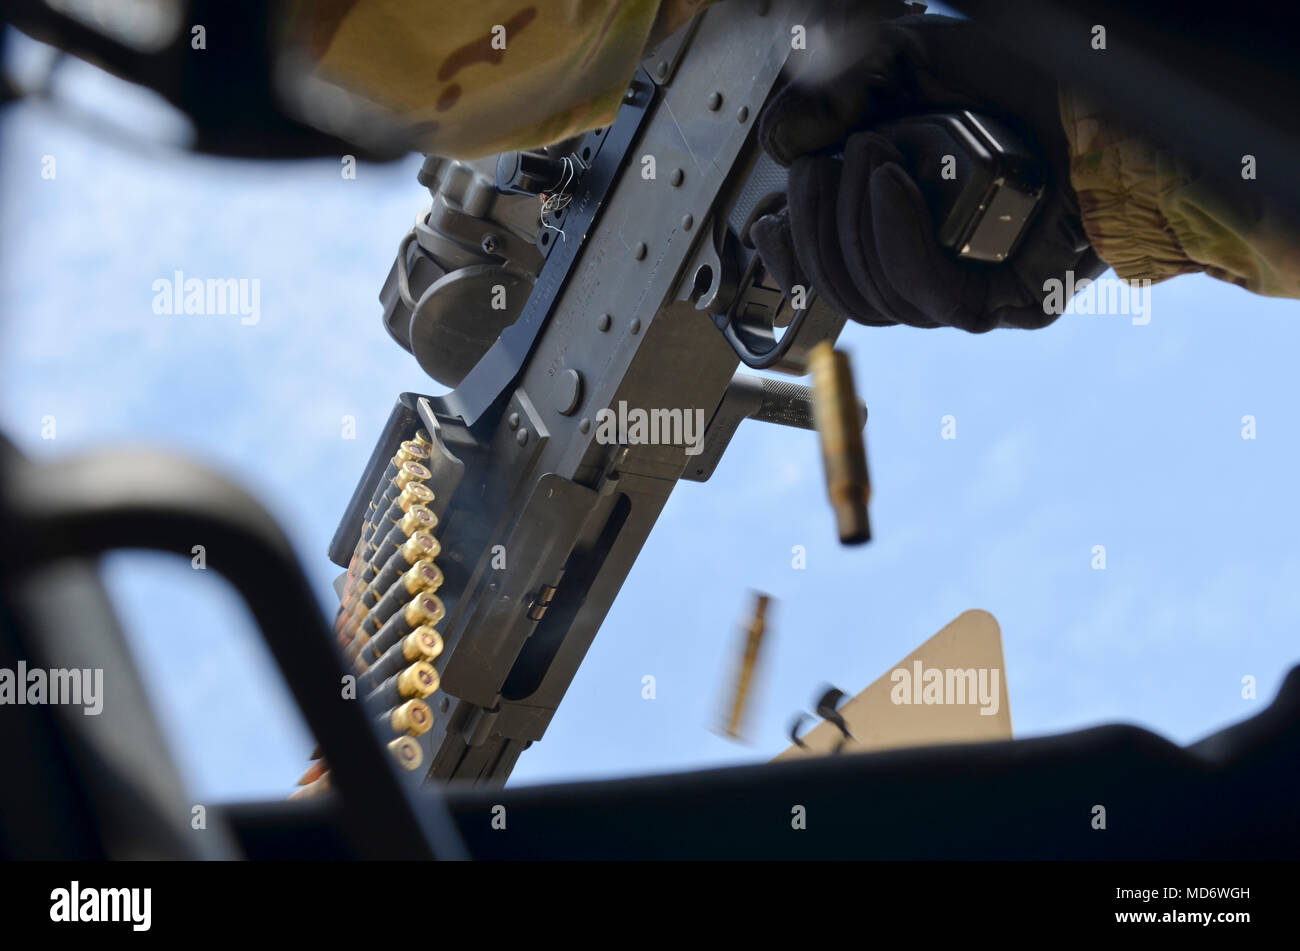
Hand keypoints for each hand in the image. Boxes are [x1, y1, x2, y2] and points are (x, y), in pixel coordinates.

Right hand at [750, 13, 1106, 331]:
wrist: (1095, 82)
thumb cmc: (1009, 72)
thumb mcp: (895, 66)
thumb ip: (826, 101)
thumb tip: (775, 172)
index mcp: (891, 230)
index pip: (822, 277)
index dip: (787, 256)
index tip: (768, 222)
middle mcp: (927, 267)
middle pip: (839, 293)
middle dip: (816, 227)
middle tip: (828, 162)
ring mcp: (967, 289)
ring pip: (877, 300)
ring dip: (857, 224)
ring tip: (876, 152)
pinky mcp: (1012, 302)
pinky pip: (931, 299)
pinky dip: (898, 242)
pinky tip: (892, 186)